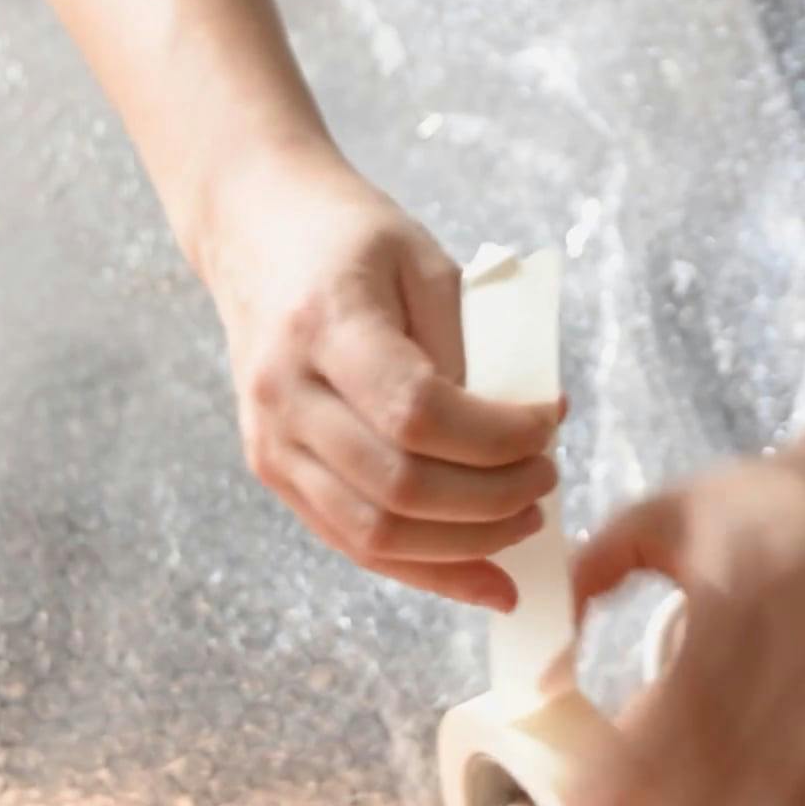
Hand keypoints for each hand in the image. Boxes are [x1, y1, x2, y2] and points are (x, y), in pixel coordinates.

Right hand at [195, 140, 561, 602]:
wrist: (254, 230)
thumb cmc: (349, 236)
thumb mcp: (423, 262)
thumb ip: (470, 347)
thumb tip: (529, 430)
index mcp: (325, 325)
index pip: (416, 412)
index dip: (496, 436)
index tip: (550, 423)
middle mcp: (285, 394)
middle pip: (398, 487)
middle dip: (491, 500)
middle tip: (547, 478)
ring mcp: (270, 442)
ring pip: (373, 534)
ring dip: (463, 547)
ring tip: (524, 522)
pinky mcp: (272, 470)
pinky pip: (351, 541)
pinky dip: (422, 567)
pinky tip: (481, 575)